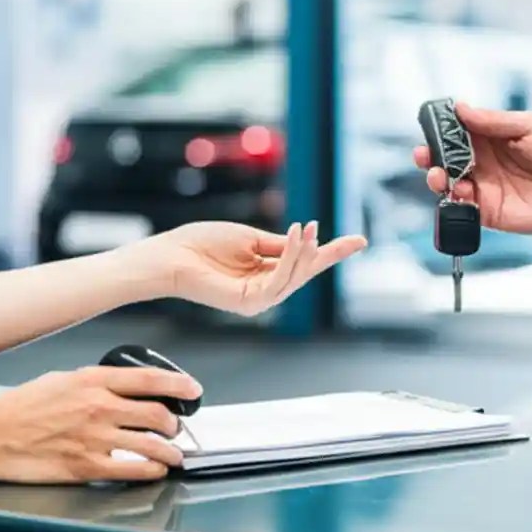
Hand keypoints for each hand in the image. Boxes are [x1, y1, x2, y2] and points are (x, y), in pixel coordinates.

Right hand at [0, 365, 202, 482]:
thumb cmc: (19, 407)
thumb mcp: (61, 380)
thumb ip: (94, 383)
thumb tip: (120, 388)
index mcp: (92, 380)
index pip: (149, 378)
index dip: (179, 383)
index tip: (193, 389)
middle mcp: (98, 407)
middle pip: (157, 413)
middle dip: (175, 424)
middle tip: (177, 428)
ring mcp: (94, 438)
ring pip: (151, 444)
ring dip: (170, 451)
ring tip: (173, 454)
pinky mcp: (86, 466)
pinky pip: (132, 470)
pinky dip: (151, 471)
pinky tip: (154, 470)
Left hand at [146, 220, 366, 316]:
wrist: (172, 254)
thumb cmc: (202, 243)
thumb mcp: (250, 237)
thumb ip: (279, 244)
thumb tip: (306, 238)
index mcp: (265, 272)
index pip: (304, 263)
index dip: (331, 252)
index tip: (358, 241)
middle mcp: (265, 289)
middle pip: (307, 272)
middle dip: (329, 254)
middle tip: (354, 240)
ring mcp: (258, 299)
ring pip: (296, 277)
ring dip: (306, 252)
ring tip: (309, 229)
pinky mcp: (250, 302)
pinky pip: (279, 279)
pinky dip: (290, 256)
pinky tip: (295, 235)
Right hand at [412, 101, 531, 234]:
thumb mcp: (528, 126)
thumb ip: (493, 121)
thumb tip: (461, 109)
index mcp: (490, 139)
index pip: (456, 133)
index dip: (440, 131)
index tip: (428, 128)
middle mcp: (483, 163)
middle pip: (446, 160)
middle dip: (431, 157)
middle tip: (424, 155)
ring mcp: (485, 188)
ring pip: (450, 184)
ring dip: (438, 179)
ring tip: (438, 175)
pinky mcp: (490, 212)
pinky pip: (464, 208)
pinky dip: (454, 201)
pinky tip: (458, 192)